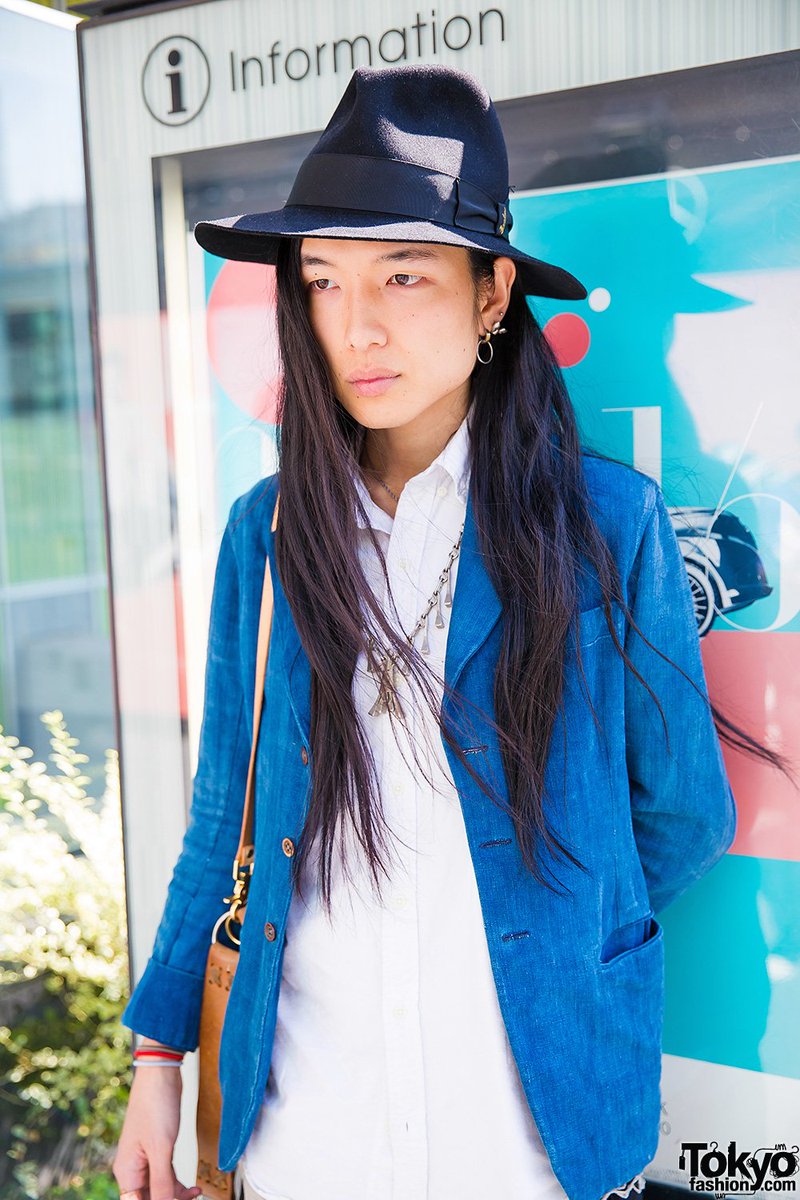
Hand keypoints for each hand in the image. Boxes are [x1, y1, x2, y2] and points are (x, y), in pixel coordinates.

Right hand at [112, 1064, 201, 1199]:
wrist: (161, 1074)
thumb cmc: (156, 1106)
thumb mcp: (161, 1148)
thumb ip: (162, 1182)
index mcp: (127, 1172)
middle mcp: (133, 1168)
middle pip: (149, 1198)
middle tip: (191, 1199)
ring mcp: (145, 1159)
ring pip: (159, 1189)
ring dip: (176, 1196)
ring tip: (196, 1194)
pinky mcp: (157, 1149)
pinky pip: (166, 1175)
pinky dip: (178, 1184)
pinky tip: (193, 1187)